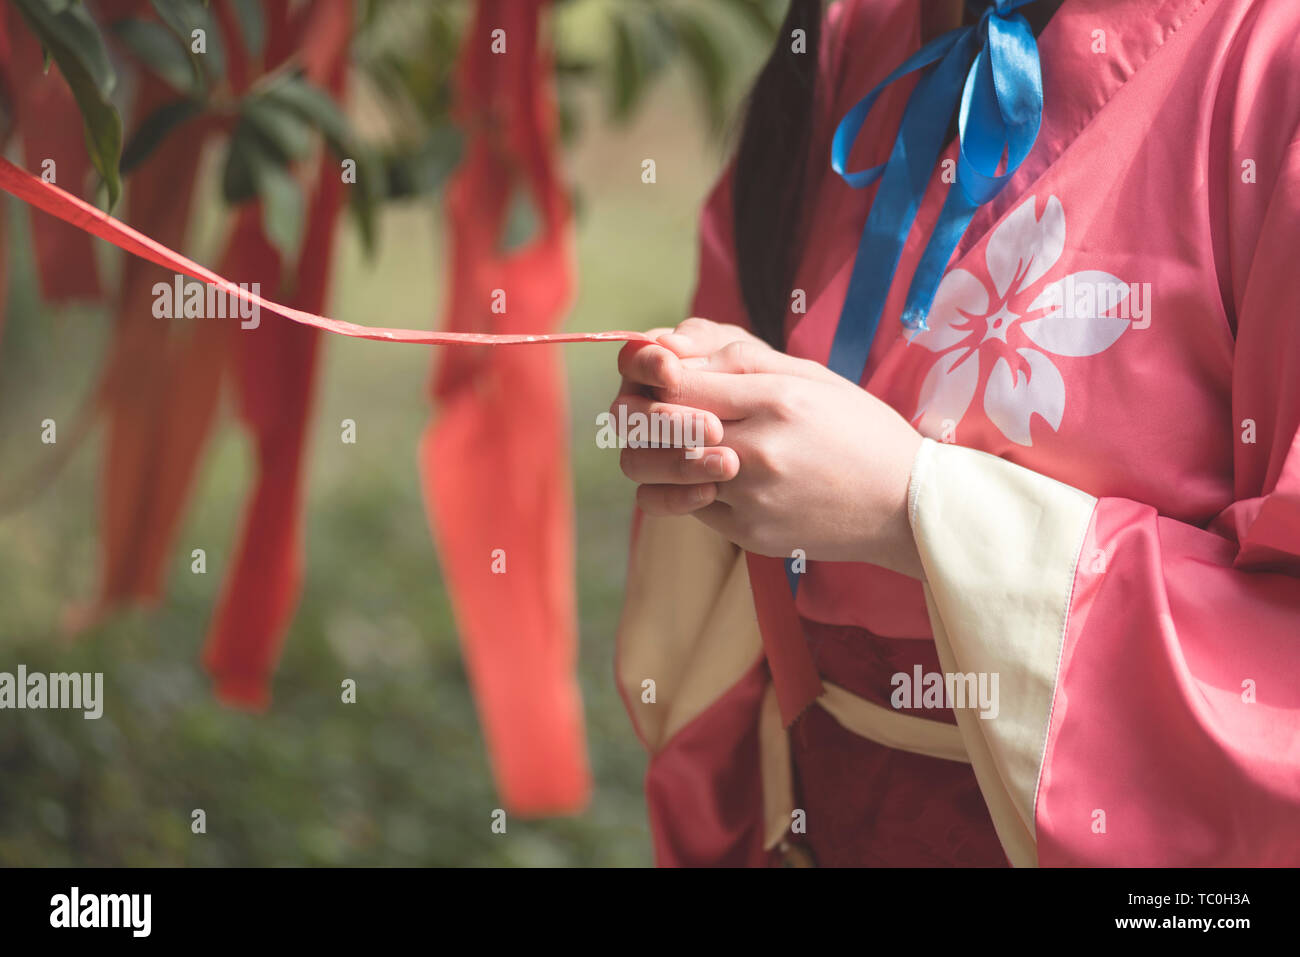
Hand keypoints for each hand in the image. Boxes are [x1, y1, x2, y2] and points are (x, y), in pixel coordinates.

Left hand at [617, 336, 924, 578]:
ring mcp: (751, 497)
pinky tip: (714, 476)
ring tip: (677, 444)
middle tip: (652, 409)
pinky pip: (689, 507)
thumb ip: (739, 360)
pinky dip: (688, 489)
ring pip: (661, 474)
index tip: (659, 374)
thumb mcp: (810, 376)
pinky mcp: (748, 533)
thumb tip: (673, 351)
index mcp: (776, 399)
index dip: (655, 375)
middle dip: (641, 415)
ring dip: (656, 456)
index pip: (677, 382)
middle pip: (657, 429)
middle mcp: (759, 450)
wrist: (904, 504)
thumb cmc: (858, 429)